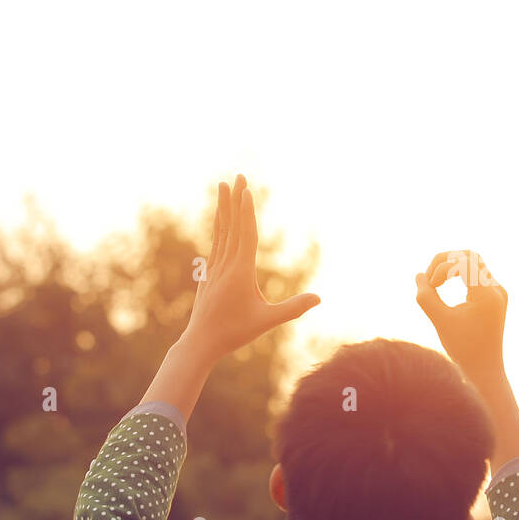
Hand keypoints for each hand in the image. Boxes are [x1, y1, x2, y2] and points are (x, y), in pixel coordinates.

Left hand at [182, 174, 319, 362]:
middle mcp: (225, 265)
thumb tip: (319, 298)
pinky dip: (219, 226)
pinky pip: (216, 243)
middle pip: (231, 226)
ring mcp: (214, 268)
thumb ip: (293, 308)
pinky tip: (221, 220)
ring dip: (224, 208)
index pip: (245, 234)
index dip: (246, 211)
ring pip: (221, 231)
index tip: (246, 190)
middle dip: (234, 200)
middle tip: (237, 177)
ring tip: (223, 187)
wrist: (200, 342)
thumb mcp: (267, 321)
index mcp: (240, 271)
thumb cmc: (235, 332)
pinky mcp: (209, 274)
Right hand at [415, 249, 507, 380]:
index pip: (462, 262)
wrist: (484, 371)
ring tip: (434, 282)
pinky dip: (458, 275)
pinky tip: (443, 287)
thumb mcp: (440, 321)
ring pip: (473, 262)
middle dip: (445, 261)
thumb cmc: (462, 350)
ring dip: (451, 266)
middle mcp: (497, 289)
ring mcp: (498, 293)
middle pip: (469, 256)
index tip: (430, 286)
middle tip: (430, 278)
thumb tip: (419, 275)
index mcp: (488, 294)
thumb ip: (427, 297)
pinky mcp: (494, 298)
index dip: (441, 268)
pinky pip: (476, 275)